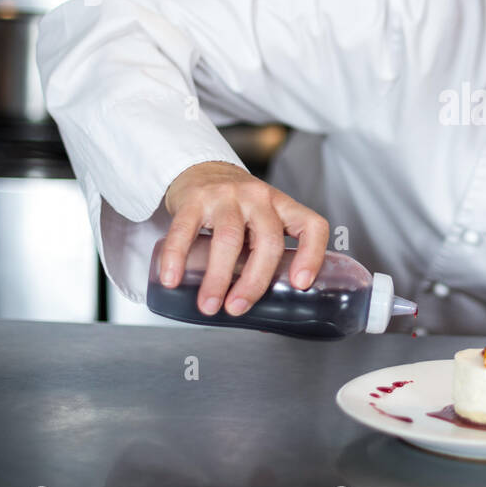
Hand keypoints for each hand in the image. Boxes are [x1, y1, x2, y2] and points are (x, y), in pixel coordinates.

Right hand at [159, 160, 329, 316]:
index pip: (311, 226)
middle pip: (267, 240)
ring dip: (219, 278)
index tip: (300, 284)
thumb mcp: (260, 222)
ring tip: (209, 305)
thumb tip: (262, 316)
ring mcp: (227, 196)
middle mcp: (259, 198)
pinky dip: (176, 258)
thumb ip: (263, 257)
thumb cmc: (236, 207)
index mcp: (282, 207)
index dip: (312, 255)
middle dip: (254, 281)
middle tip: (238, 308)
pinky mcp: (194, 199)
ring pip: (229, 238)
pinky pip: (185, 231)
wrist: (201, 169)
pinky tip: (173, 279)